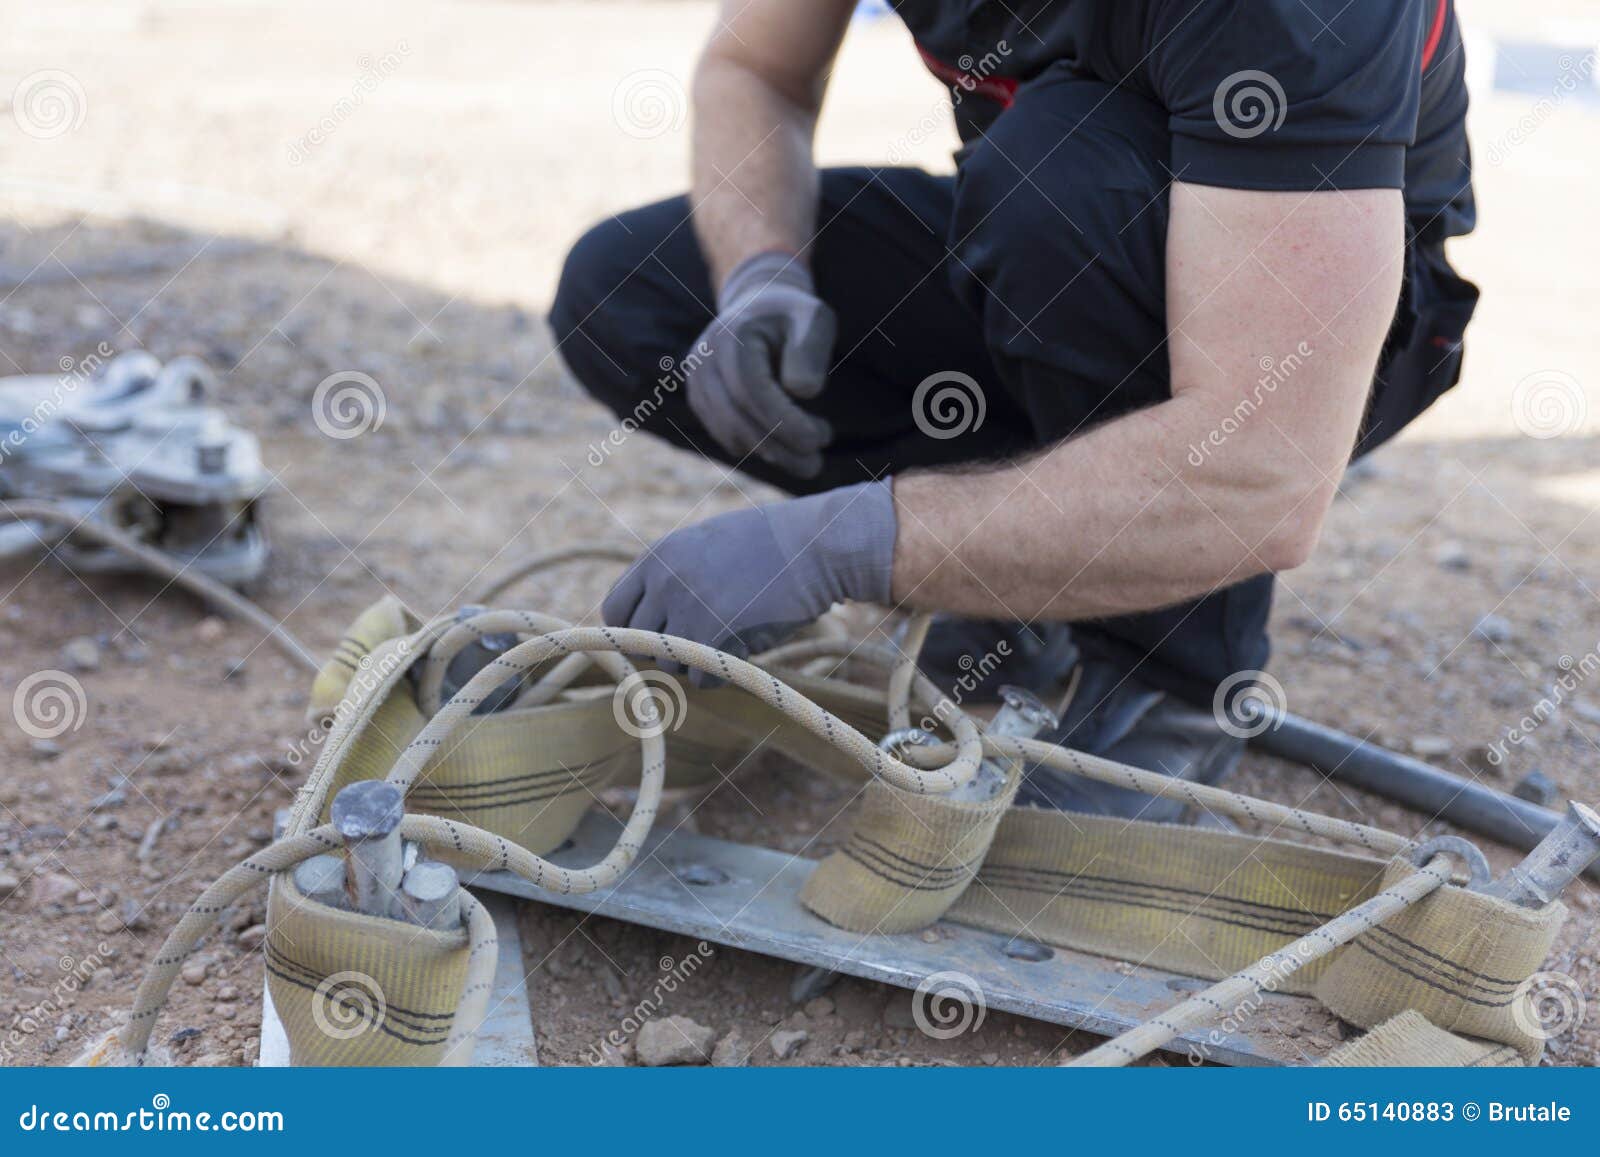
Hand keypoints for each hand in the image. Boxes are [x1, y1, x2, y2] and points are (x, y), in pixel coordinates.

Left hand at [603, 480, 895, 684]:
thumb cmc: (771, 546)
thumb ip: (671, 577)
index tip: (655, 640)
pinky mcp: (714, 634)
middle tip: (699, 645)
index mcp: (658, 556)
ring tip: (729, 639)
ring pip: (669, 664)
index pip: (615, 609)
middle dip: (665, 652)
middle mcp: (664, 581)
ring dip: (695, 664)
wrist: (815, 545)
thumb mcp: (707, 546)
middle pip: (639, 644)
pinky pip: (700, 676)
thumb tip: (647, 627)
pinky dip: (719, 675)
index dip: (633, 631)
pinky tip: (743, 650)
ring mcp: (687, 608)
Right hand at [687, 250, 836, 477]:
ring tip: (809, 458)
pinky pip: (727, 437)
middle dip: (780, 448)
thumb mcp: (814, 319)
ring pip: (730, 434)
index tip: (820, 437)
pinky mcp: (700, 401)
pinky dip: (758, 448)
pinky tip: (786, 445)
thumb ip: (811, 350)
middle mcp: (704, 360)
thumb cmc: (793, 316)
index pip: (751, 391)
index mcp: (730, 336)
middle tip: (817, 464)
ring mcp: (696, 382)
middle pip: (737, 419)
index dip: (785, 421)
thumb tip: (801, 392)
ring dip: (772, 455)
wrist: (757, 307)